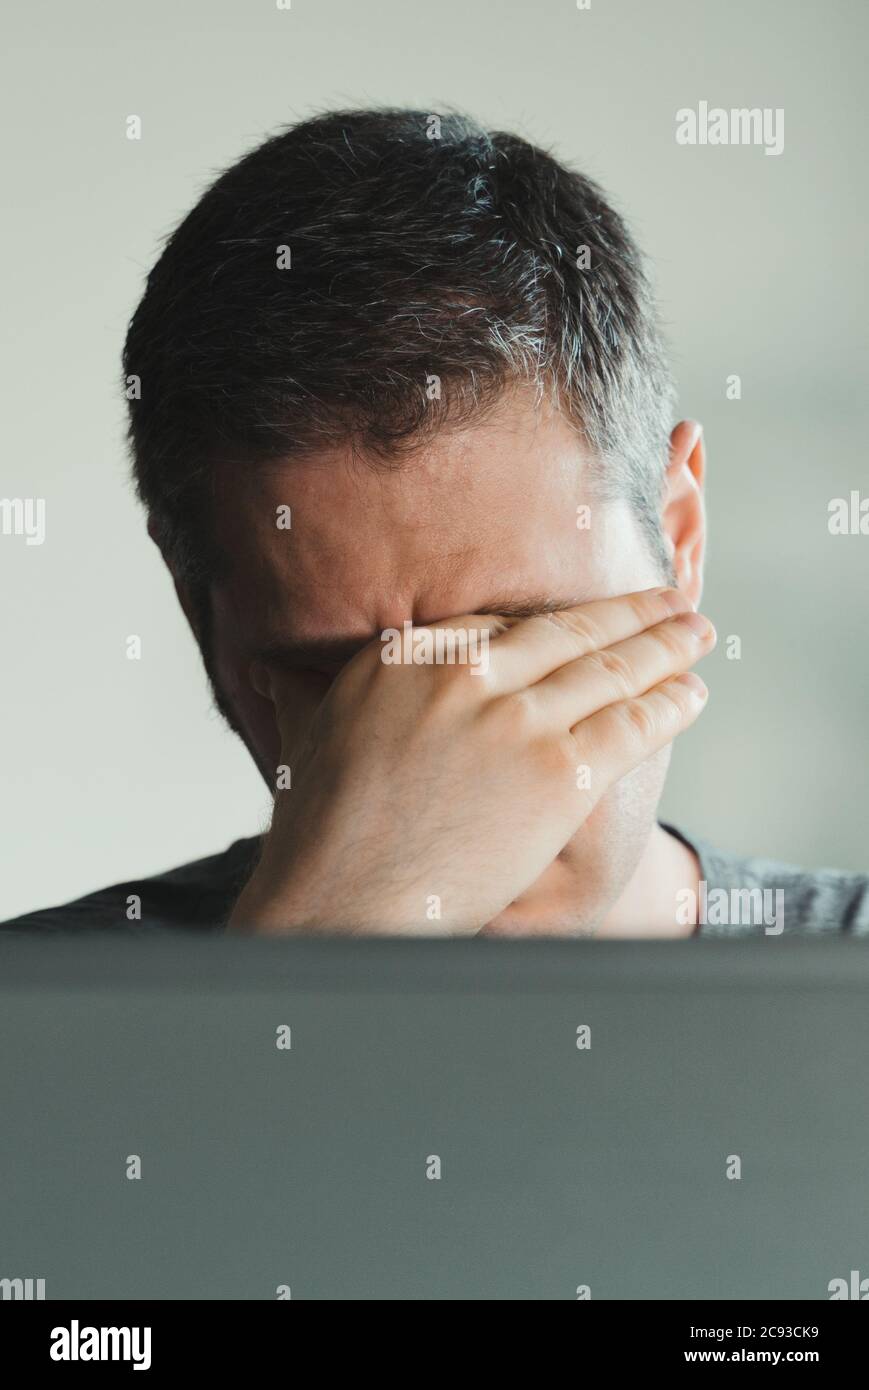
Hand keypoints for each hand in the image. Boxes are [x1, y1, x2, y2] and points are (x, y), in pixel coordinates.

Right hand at [227, 587, 714, 934]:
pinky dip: (669, 705)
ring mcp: (516, 720)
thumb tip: (268, 660)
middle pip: (568, 630)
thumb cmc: (321, 832)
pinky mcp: (556, 773)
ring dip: (666, 647)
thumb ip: (306, 687)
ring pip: (611, 669)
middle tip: (671, 598)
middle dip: (632, 613)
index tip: (584, 616)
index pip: (500, 624)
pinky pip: (630, 725)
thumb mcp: (307, 734)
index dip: (554, 619)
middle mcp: (466, 675)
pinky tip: (691, 693)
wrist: (341, 903)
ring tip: (696, 634)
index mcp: (408, 657)